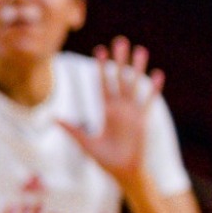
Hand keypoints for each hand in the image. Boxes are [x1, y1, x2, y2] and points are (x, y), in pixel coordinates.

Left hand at [59, 35, 163, 189]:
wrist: (123, 171)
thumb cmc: (104, 159)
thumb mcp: (85, 143)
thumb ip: (72, 130)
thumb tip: (54, 119)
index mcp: (106, 110)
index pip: (103, 83)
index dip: (101, 67)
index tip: (100, 49)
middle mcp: (119, 107)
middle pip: (119, 78)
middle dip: (119, 60)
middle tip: (121, 41)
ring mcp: (132, 112)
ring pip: (134, 85)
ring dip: (137, 69)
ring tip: (141, 50)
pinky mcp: (142, 120)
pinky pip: (147, 101)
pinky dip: (153, 88)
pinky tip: (158, 74)